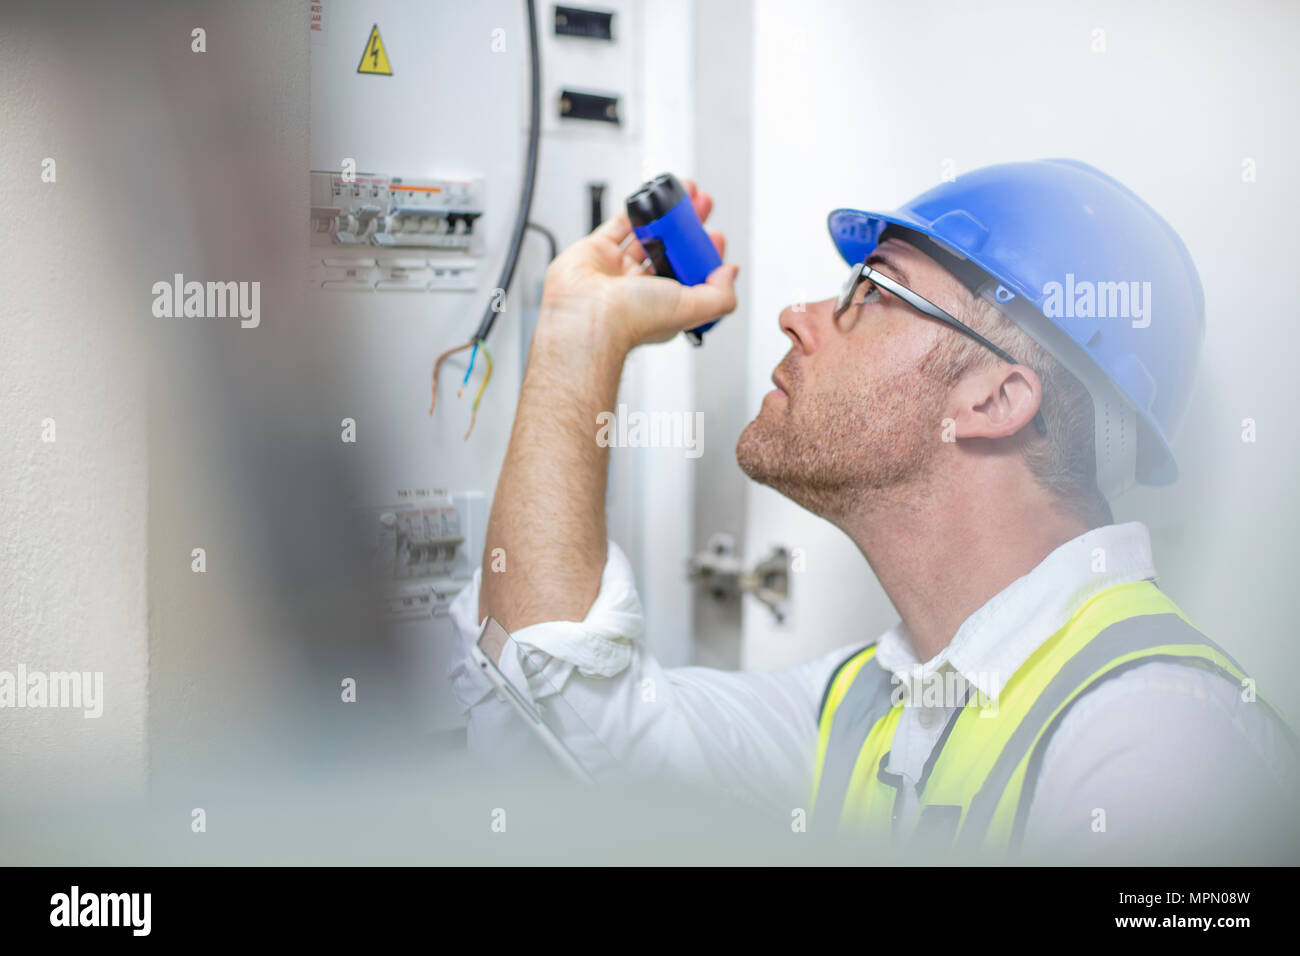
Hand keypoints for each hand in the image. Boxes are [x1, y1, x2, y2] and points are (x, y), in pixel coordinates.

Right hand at [538, 178, 739, 351]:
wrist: (588, 316)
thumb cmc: (631, 320)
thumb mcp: (693, 308)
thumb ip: (720, 295)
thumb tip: (730, 274)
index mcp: (666, 305)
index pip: (692, 274)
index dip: (705, 253)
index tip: (714, 235)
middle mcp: (642, 289)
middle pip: (671, 250)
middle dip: (689, 226)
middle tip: (701, 205)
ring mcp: (618, 270)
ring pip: (646, 234)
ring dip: (665, 214)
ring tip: (683, 193)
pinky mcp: (597, 252)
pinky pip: (617, 226)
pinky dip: (633, 211)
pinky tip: (649, 199)